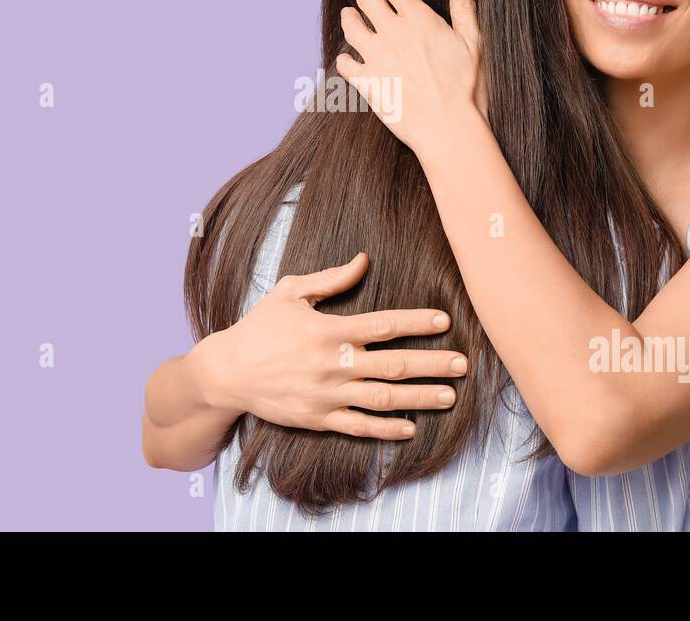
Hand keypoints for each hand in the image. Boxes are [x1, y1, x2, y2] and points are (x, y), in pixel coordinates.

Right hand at [191, 251, 468, 438]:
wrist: (226, 372)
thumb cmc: (259, 327)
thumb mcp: (290, 292)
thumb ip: (331, 279)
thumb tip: (364, 259)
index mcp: (328, 330)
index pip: (383, 325)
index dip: (416, 322)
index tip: (445, 321)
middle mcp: (332, 364)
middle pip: (393, 365)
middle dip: (431, 363)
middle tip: (463, 363)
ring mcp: (326, 395)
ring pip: (382, 399)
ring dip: (419, 398)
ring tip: (449, 396)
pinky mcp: (318, 419)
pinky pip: (358, 426)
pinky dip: (386, 429)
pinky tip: (410, 428)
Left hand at [335, 0, 486, 158]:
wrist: (450, 131)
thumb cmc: (469, 90)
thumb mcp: (474, 45)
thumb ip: (465, 8)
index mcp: (419, 21)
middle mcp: (393, 35)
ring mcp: (377, 60)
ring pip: (353, 29)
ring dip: (349, 17)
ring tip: (347, 12)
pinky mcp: (369, 85)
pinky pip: (348, 66)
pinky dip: (346, 60)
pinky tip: (347, 58)